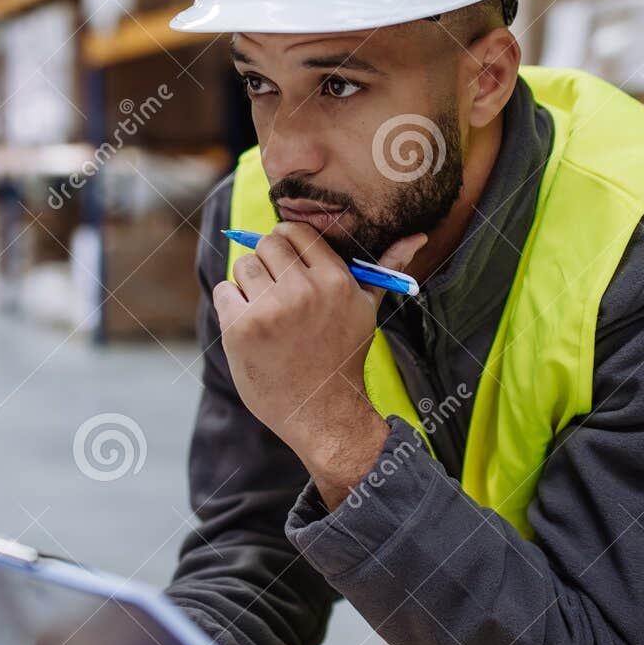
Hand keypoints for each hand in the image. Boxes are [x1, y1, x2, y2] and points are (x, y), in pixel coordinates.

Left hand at [212, 221, 425, 505]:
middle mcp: (304, 291)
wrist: (322, 413)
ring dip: (249, 286)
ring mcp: (270, 310)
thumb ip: (386, 268)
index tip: (288, 266)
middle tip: (277, 293)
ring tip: (267, 314)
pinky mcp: (242, 328)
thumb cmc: (342, 356)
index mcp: (335, 280)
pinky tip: (251, 329)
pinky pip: (224, 292)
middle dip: (267, 263)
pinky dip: (232, 306)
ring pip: (243, 266)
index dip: (287, 245)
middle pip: (266, 244)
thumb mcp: (367, 309)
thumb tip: (419, 237)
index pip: (295, 231)